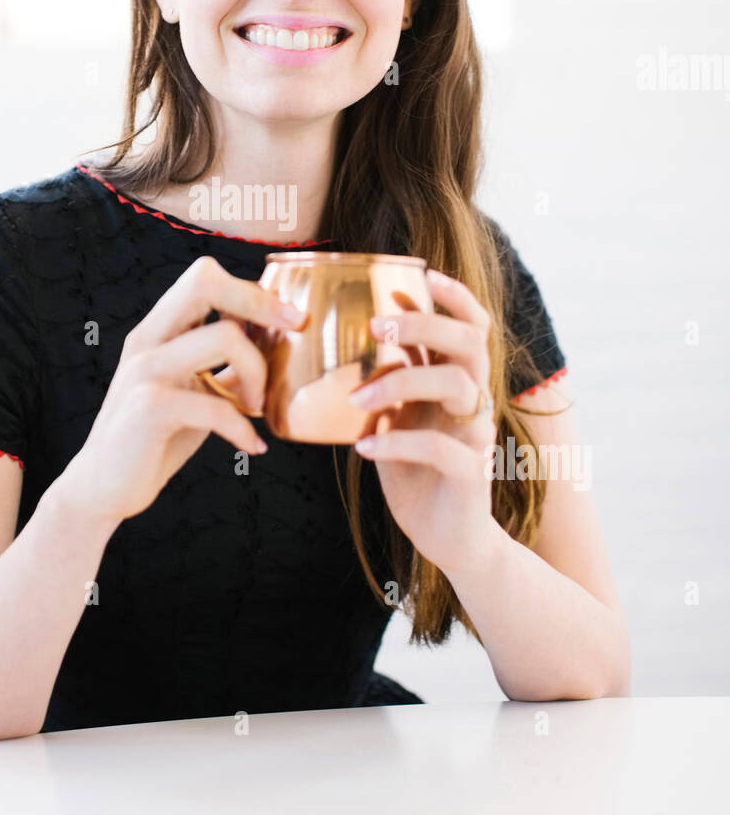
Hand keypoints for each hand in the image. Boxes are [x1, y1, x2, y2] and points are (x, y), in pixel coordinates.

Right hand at [56, 256, 303, 527]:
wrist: (103, 486)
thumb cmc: (155, 438)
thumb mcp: (195, 390)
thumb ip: (226, 364)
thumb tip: (278, 343)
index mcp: (158, 330)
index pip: (203, 277)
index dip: (251, 290)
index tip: (289, 317)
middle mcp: (147, 340)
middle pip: (204, 282)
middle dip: (258, 301)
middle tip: (291, 331)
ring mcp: (145, 370)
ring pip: (224, 336)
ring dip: (258, 372)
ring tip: (257, 406)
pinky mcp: (149, 407)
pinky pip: (217, 404)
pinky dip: (243, 428)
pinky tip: (250, 446)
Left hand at [347, 269, 499, 575]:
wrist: (449, 540)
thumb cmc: (418, 472)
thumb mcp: (398, 419)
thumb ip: (387, 383)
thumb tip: (337, 344)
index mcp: (458, 383)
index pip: (473, 327)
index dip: (455, 297)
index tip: (423, 274)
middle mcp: (474, 402)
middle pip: (469, 344)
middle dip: (425, 324)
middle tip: (377, 325)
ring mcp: (476, 437)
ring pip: (459, 387)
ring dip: (402, 383)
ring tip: (357, 396)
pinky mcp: (471, 475)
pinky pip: (442, 448)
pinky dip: (398, 443)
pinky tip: (364, 447)